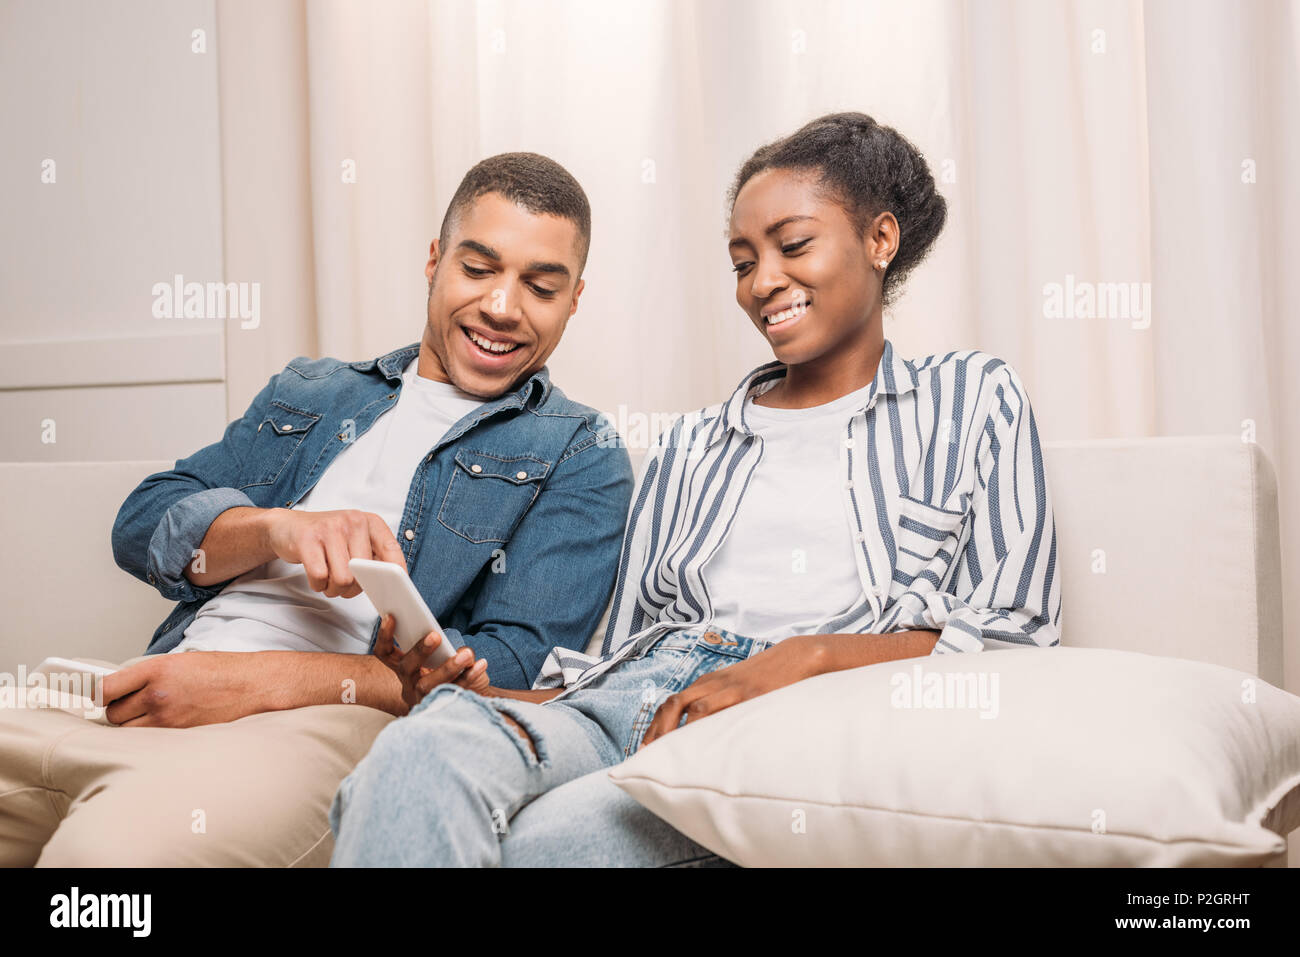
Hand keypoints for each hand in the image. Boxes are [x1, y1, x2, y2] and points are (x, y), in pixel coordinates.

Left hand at [101, 652, 263, 727]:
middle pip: (113, 714)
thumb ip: (148, 675)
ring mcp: (168, 721)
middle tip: (134, 703)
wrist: (253, 686)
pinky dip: (151, 736)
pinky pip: (150, 742)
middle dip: (120, 710)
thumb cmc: (222, 671)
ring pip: (129, 732)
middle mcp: (158, 697)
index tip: (95, 696)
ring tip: (153, 715)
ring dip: (134, 725)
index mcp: (157, 671)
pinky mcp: (178, 738)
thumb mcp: (180, 662)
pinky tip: (167, 724)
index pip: (106, 689)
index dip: (96, 694)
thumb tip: (120, 689)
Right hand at [264, 508, 406, 597]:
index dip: (396, 573)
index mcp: (369, 521)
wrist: (287, 527)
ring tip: (329, 581)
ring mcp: (330, 528)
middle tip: (343, 585)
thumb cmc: (326, 538)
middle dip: (354, 588)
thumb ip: (372, 556)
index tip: (395, 589)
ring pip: (343, 579)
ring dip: (335, 589)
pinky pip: (320, 577)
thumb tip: (388, 584)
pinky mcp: (307, 540)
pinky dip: (318, 585)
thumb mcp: (354, 540)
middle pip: (364, 572)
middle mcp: (352, 521)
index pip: (391, 549)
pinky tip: (316, 577)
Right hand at [372, 613, 488, 711]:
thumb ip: (436, 646)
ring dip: (448, 668)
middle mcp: (408, 683)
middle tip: (435, 635)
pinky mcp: (442, 706)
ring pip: (429, 685)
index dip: (384, 636)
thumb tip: (440, 636)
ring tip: (467, 654)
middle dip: (419, 651)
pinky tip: (482, 664)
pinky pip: (455, 691)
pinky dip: (469, 676)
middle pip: (406, 668)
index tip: (391, 615)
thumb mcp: (437, 659)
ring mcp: (423, 698)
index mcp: (404, 668)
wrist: (462, 705)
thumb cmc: (446, 674)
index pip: (385, 653)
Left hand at [639, 635, 823, 748]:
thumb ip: (723, 708)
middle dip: (657, 728)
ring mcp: (728, 687)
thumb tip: (708, 737)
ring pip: (691, 707)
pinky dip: (702, 724)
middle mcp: (713, 683)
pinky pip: (717, 708)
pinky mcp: (746, 694)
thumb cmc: (767, 678)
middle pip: (673, 703)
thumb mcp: (739, 690)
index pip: (672, 702)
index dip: (656, 724)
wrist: (796, 656)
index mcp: (708, 683)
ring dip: (674, 730)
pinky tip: (696, 742)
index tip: (646, 747)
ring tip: (665, 752)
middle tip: (647, 753)